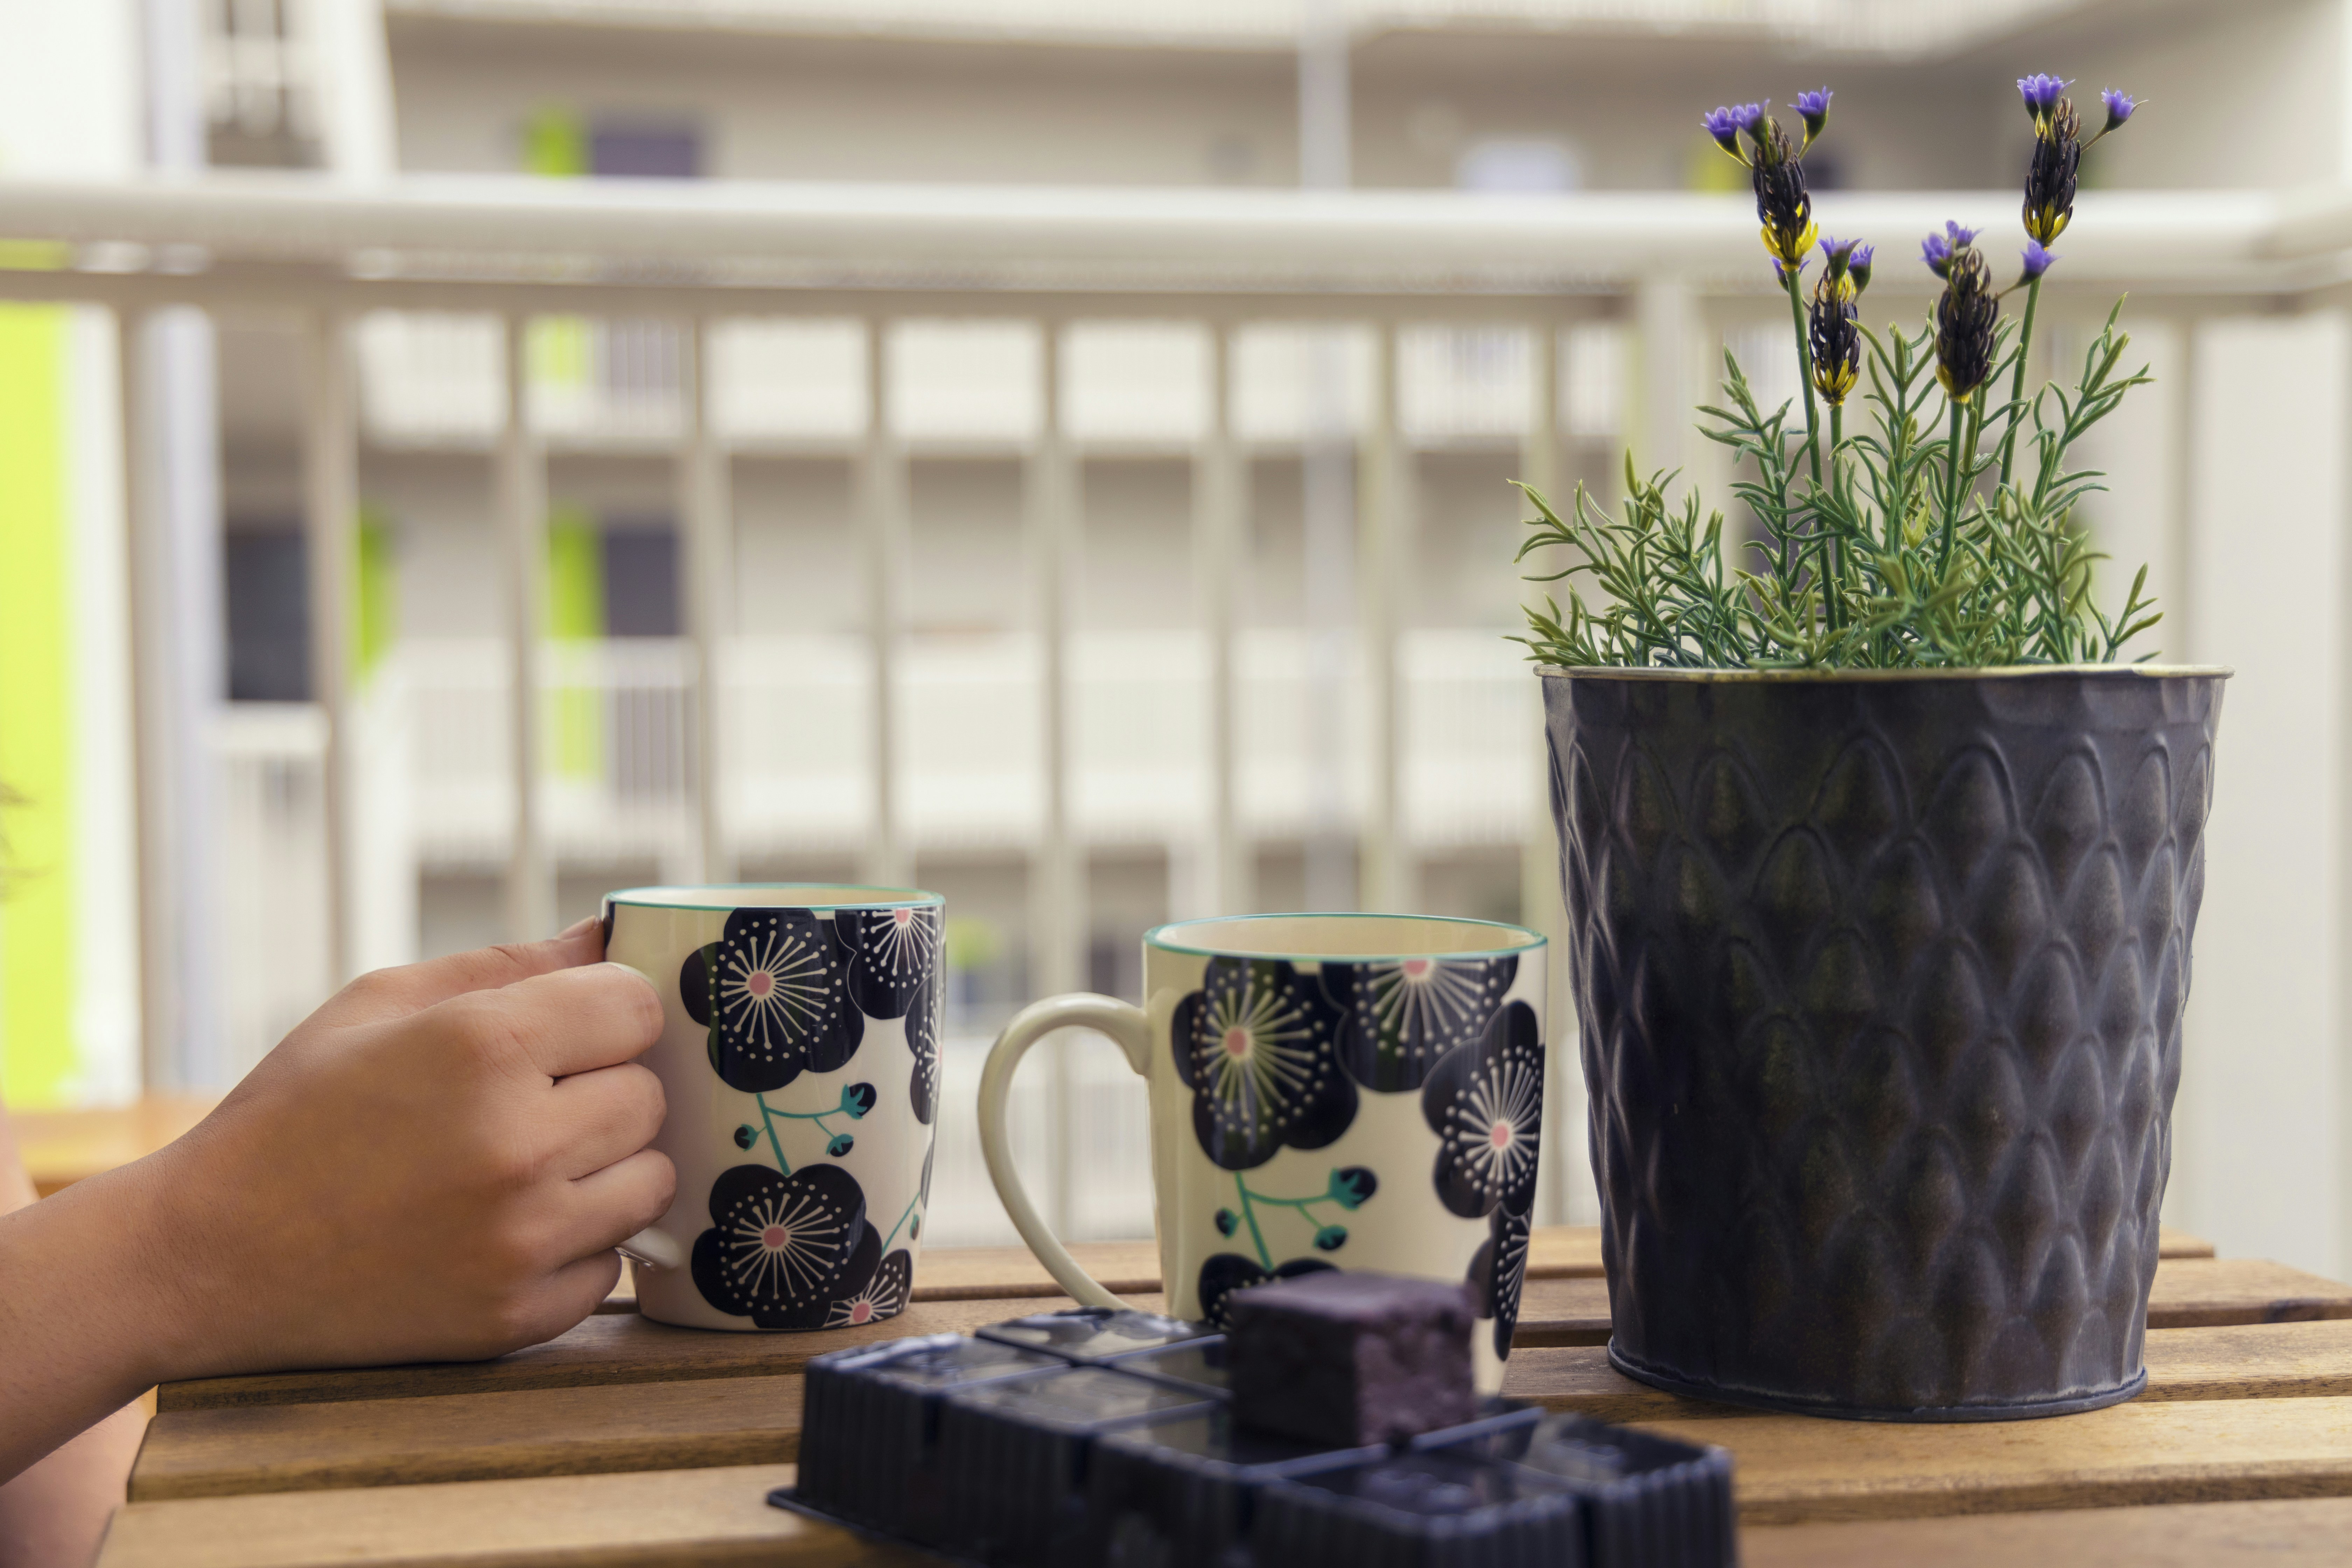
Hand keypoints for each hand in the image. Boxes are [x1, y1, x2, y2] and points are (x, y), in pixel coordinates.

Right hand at [133, 918, 674, 1377]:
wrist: (206, 1256)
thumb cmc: (294, 1114)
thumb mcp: (380, 1004)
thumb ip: (512, 963)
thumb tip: (610, 936)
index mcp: (483, 1047)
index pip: (637, 1009)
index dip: (607, 1014)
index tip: (567, 1031)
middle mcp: (516, 1144)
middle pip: (649, 1098)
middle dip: (602, 1091)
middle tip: (528, 1104)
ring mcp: (521, 1240)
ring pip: (650, 1182)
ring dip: (603, 1170)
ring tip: (519, 1166)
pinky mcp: (516, 1317)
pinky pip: (610, 1266)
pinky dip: (573, 1248)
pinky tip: (501, 1230)